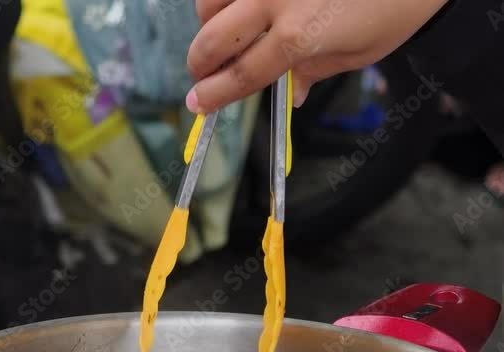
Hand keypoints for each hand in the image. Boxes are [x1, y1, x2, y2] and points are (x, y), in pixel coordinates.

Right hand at [186, 0, 447, 111]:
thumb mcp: (357, 53)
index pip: (242, 74)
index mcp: (298, 36)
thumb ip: (314, 70)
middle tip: (202, 72)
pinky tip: (239, 6)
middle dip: (200, 60)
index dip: (215, 94)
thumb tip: (290, 92)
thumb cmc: (394, 7)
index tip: (196, 103)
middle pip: (215, 37)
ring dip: (209, 18)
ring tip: (225, 29)